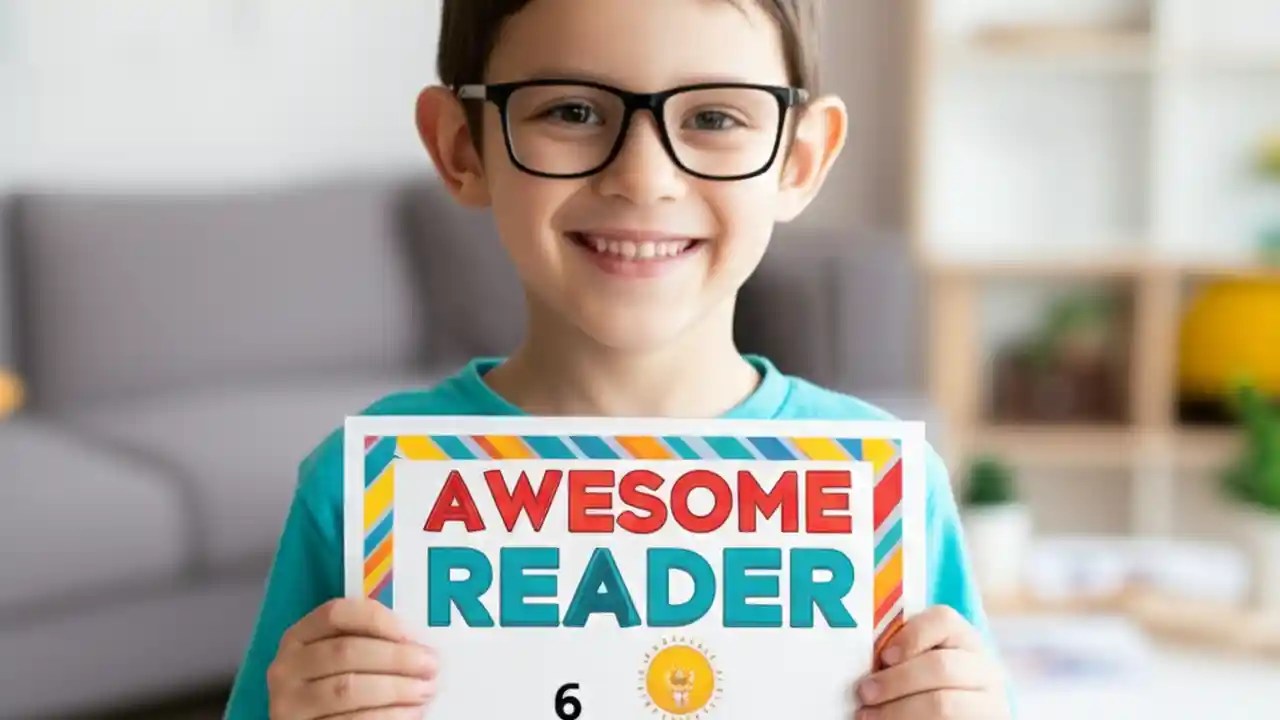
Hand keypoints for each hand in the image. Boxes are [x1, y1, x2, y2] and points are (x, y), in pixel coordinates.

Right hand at [267, 598, 438, 718]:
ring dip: (396, 688)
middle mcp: (287, 668)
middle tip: (431, 665)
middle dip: (397, 657)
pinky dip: (387, 716)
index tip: (412, 634)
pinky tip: (411, 712)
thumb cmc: (332, 684)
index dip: (378, 619)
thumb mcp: (336, 657)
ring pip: (349, 689)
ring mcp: (291, 704)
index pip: (336, 614)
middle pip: (346, 651)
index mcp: (298, 637)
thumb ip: (366, 642)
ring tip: (426, 690)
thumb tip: (418, 644)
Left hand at [854, 606, 1008, 719]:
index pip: (944, 620)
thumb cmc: (918, 686)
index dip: (911, 636)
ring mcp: (989, 704)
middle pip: (941, 666)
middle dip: (895, 681)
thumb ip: (898, 654)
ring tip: (867, 717)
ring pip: (943, 705)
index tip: (884, 656)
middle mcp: (983, 668)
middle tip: (863, 693)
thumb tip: (857, 656)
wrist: (948, 715)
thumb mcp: (915, 663)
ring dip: (898, 711)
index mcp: (964, 640)